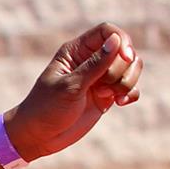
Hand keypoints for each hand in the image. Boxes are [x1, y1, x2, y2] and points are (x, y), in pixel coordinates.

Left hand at [3, 23, 142, 160]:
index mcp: (76, 52)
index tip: (126, 58)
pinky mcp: (107, 95)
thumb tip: (116, 40)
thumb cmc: (46, 108)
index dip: (121, 40)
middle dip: (122, 69)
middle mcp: (90, 61)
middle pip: (124, 50)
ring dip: (127, 81)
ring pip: (131, 68)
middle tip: (103, 88)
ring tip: (109, 96)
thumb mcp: (70, 85)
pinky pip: (131, 87)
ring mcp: (100, 78)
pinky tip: (120, 103)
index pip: (107, 31)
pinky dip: (130, 93)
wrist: (38, 137)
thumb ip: (95, 64)